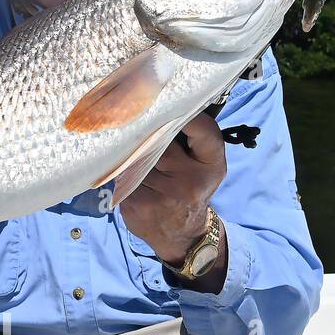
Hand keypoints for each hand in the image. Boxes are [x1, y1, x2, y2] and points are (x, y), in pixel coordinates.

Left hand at [119, 112, 226, 285]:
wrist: (181, 234)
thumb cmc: (193, 187)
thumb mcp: (206, 164)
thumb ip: (196, 137)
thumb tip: (164, 101)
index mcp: (212, 166)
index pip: (203, 131)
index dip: (187, 114)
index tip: (170, 101)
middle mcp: (190, 181)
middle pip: (162, 139)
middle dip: (151, 128)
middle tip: (139, 114)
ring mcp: (162, 195)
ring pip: (139, 154)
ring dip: (134, 148)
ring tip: (134, 147)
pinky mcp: (137, 204)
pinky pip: (124, 172)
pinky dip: (123, 167)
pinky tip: (126, 169)